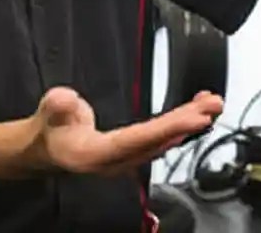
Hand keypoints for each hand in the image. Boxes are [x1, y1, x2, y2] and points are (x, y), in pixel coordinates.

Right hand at [27, 87, 221, 176]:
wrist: (49, 148)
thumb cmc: (51, 131)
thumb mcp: (48, 113)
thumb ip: (57, 106)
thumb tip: (64, 98)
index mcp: (96, 154)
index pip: (137, 140)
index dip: (167, 129)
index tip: (194, 118)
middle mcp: (117, 162)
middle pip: (157, 141)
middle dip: (187, 123)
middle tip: (212, 106)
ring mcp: (127, 159)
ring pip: (163, 140)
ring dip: (189, 122)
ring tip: (212, 103)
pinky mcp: (134, 152)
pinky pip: (161, 138)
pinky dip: (181, 124)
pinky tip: (196, 112)